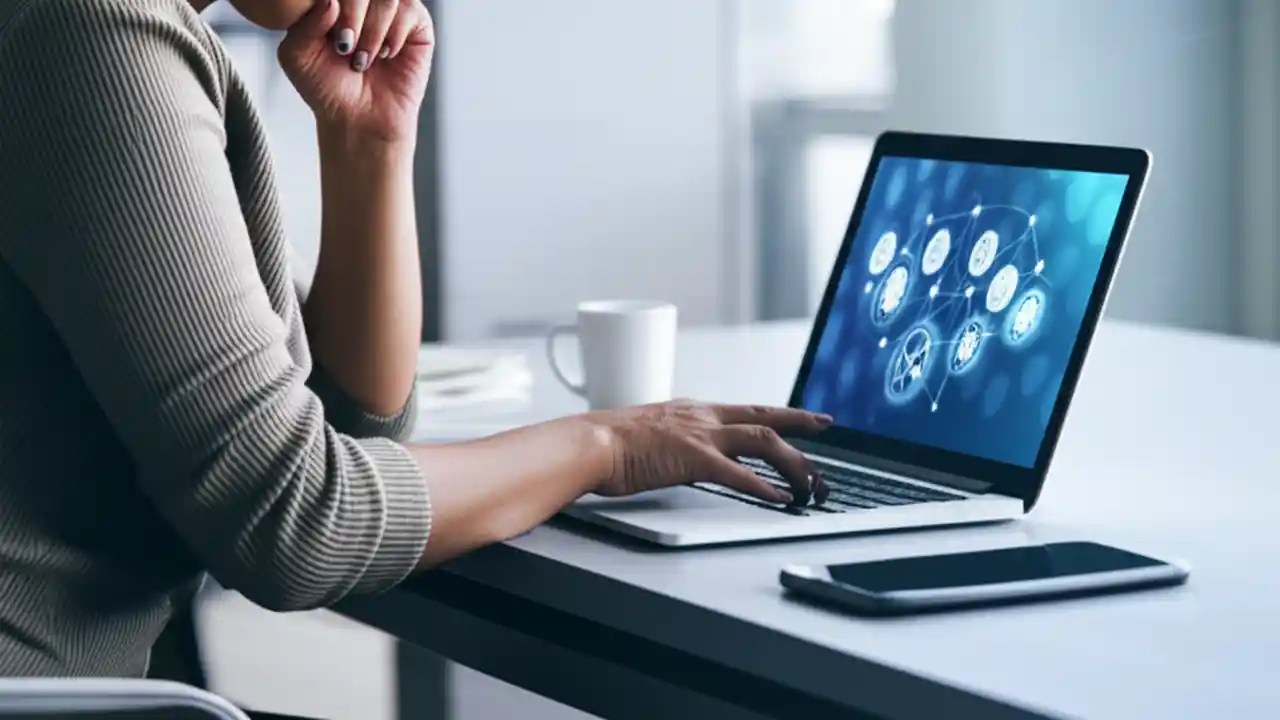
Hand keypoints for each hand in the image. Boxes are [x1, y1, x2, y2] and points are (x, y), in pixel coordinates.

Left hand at [278, 0, 434, 142]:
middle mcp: (363, 0)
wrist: (359, 120)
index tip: (328, 33)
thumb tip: (331, 0)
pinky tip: (385, 55)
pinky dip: (393, 36)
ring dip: (372, 30)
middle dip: (352, 14)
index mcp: (333, 0)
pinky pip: (410, 10)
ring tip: (363, 60)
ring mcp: (392, 10)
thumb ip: (304, 23)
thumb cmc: (327, 88)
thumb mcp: (297, 56)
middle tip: (345, 47)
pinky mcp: (418, 26)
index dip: (333, 3)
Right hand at [591, 401, 833, 506]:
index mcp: (694, 412)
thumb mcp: (652, 435)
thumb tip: (683, 456)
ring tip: (810, 483)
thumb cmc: (610, 445)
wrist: (589, 443)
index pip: (749, 409)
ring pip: (763, 442)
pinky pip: (739, 474)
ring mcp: (700, 435)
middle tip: (827, 428)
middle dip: (801, 424)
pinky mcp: (692, 458)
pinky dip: (764, 487)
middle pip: (765, 419)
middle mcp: (703, 417)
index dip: (782, 414)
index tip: (806, 417)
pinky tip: (780, 499)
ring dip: (793, 463)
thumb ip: (676, 442)